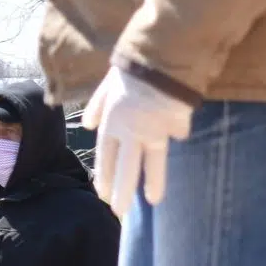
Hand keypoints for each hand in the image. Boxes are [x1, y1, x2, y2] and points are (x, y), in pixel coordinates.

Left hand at [83, 65, 194, 213]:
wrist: (162, 54)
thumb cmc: (132, 67)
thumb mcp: (108, 83)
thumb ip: (98, 105)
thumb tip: (87, 125)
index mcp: (113, 121)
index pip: (106, 156)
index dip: (105, 176)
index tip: (104, 194)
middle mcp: (132, 131)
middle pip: (126, 167)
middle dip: (122, 192)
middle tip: (119, 212)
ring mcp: (156, 130)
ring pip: (153, 162)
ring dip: (153, 183)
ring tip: (153, 201)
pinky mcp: (177, 124)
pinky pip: (176, 132)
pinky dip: (176, 133)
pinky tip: (178, 135)